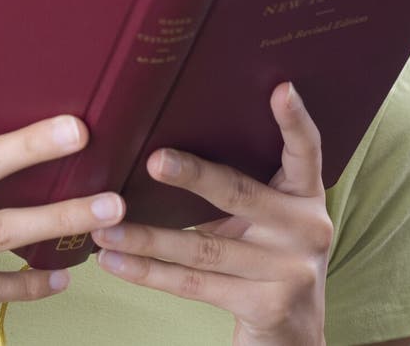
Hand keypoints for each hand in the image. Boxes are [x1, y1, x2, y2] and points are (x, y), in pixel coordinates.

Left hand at [92, 81, 331, 345]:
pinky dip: (148, 273)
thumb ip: (238, 187)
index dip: (294, 119)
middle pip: (239, 194)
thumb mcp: (267, 218)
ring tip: (103, 225)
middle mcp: (305, 228)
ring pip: (204, 247)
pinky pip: (193, 284)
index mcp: (306, 196)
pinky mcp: (264, 305)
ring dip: (147, 237)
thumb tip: (159, 149)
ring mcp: (287, 270)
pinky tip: (114, 261)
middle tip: (153, 161)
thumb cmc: (267, 255)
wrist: (296, 337)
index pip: (306, 150)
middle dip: (193, 176)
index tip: (281, 88)